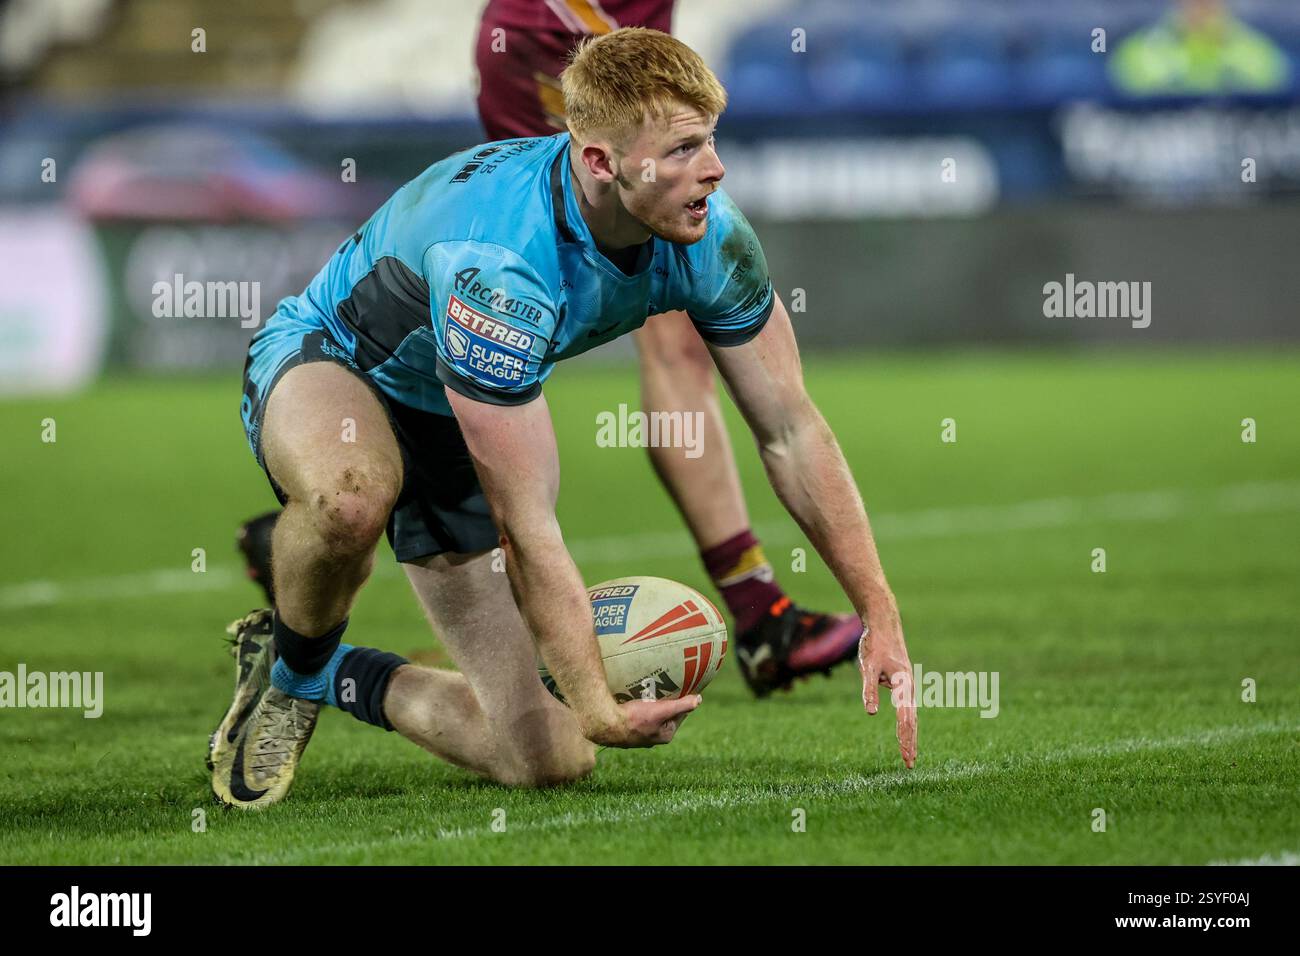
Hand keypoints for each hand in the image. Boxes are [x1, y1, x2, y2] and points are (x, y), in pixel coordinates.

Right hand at [581, 695, 701, 747]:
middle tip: (664, 685)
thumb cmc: (635, 719)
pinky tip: (634, 696)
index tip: (681, 687)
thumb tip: (699, 699)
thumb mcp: (662, 711)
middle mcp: (653, 737)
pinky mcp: (627, 729)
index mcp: (665, 735)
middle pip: (664, 714)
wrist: (606, 724)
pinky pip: (637, 715)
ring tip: (649, 689)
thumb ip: (681, 706)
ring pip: (650, 715)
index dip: (681, 701)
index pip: (679, 714)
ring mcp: (639, 734)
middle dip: (665, 701)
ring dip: (651, 703)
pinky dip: (638, 706)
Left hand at [859, 618, 916, 768]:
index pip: (905, 718)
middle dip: (910, 742)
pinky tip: (905, 730)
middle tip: (909, 764)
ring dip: (910, 734)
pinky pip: (907, 708)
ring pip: (911, 715)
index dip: (905, 738)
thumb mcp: (867, 667)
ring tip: (909, 753)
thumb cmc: (874, 644)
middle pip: (912, 721)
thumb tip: (871, 713)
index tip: (906, 757)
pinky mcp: (901, 683)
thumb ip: (869, 689)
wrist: (883, 624)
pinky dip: (908, 722)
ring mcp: (906, 686)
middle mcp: (908, 687)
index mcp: (903, 685)